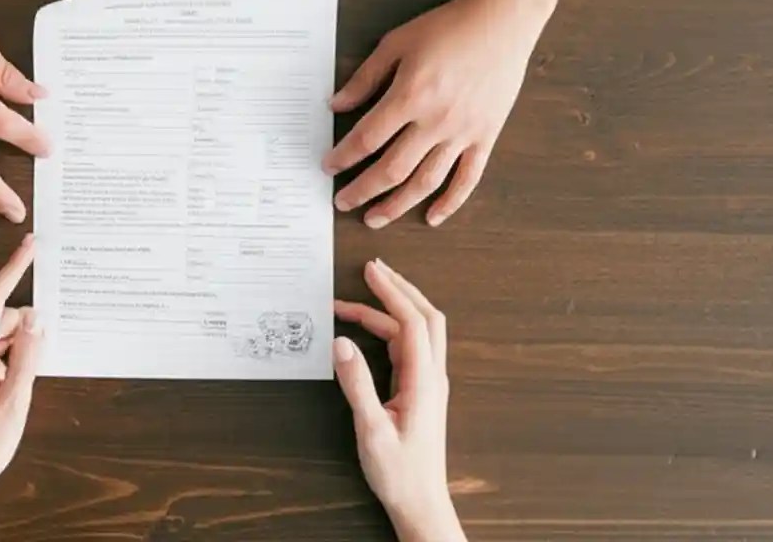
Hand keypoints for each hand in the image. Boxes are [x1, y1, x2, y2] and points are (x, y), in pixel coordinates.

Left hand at [0, 235, 43, 540]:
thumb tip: (36, 317)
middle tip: (26, 375)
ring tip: (10, 393)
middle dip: (20, 335)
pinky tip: (4, 391)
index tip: (29, 245)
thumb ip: (27, 357)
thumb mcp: (14, 404)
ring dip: (11, 353)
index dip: (12, 270)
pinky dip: (2, 360)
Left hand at [324, 0, 542, 227]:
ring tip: (374, 217)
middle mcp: (436, 121)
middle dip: (362, 190)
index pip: (367, 139)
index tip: (329, 167)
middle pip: (391, 169)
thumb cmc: (447, 28)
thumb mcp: (396, 44)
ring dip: (397, 205)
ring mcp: (463, 133)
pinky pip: (467, 179)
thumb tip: (336, 105)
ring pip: (425, 182)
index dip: (344, 157)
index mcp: (410, 96)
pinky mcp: (486, 137)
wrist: (501, 21)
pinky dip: (450, 202)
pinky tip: (432, 217)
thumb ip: (364, 79)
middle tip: (342, 201)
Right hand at [333, 259, 465, 541]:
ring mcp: (428, 382)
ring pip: (417, 331)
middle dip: (400, 289)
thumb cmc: (398, 471)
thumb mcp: (370, 429)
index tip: (370, 272)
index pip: (412, 323)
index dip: (392, 294)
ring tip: (354, 300)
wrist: (420, 501)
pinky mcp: (420, 390)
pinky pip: (409, 347)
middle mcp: (431, 376)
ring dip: (391, 309)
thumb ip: (356, 384)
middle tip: (372, 270)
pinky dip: (389, 329)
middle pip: (425, 318)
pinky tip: (367, 329)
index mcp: (423, 382)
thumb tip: (341, 343)